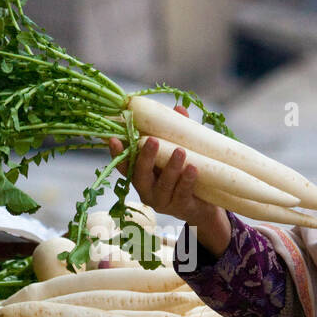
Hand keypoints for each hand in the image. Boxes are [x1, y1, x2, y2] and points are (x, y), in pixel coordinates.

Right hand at [109, 136, 230, 255]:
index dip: (117, 154)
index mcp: (142, 174)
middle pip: (140, 175)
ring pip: (164, 185)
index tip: (113, 139)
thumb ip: (175, 133)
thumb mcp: (177, 153)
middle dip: (145, 158)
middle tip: (152, 140)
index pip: (125, 165)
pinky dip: (187, 181)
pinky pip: (182, 194)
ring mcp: (163, 201)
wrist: (203, 205)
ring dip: (171, 168)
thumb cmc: (184, 175)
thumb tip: (178, 109)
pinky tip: (193, 169)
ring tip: (180, 151)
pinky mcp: (181, 207)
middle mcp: (147, 189)